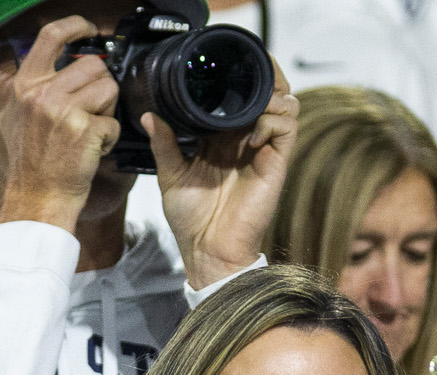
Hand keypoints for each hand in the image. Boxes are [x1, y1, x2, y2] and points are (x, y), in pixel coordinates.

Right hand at [0, 17, 122, 230]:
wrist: (36, 198)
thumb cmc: (30, 163)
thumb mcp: (15, 116)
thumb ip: (32, 88)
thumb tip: (55, 64)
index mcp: (25, 85)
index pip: (51, 36)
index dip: (75, 26)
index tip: (89, 30)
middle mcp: (42, 93)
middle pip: (94, 66)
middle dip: (101, 87)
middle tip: (91, 112)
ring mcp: (63, 111)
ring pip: (109, 89)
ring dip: (108, 111)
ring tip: (90, 131)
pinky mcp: (84, 130)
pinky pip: (114, 122)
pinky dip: (109, 139)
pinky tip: (92, 151)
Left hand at [152, 58, 298, 289]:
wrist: (206, 249)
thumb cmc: (190, 219)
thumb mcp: (170, 174)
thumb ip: (164, 143)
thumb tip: (149, 115)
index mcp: (224, 139)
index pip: (241, 97)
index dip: (241, 76)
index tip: (225, 64)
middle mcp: (247, 140)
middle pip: (269, 93)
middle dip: (263, 75)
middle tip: (245, 69)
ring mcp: (264, 150)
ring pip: (285, 104)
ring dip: (271, 94)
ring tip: (251, 101)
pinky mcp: (276, 164)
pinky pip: (287, 127)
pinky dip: (274, 118)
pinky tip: (254, 129)